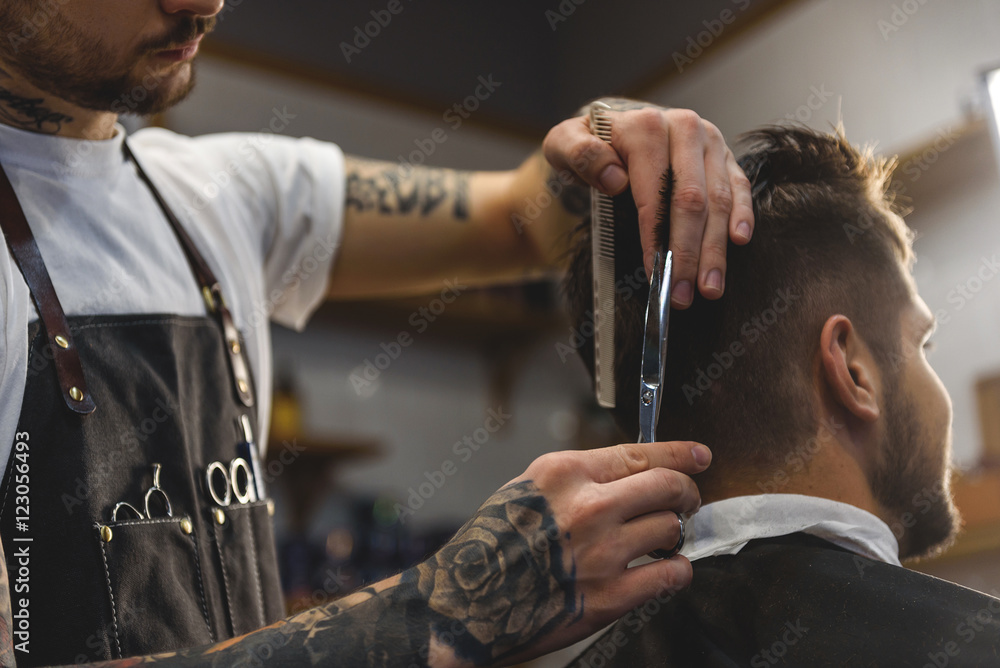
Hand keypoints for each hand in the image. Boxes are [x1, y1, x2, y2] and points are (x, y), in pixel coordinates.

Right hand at [411, 440, 709, 665]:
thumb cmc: (491, 546)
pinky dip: (676, 571)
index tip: (699, 456)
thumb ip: (578, 479)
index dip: (679, 453)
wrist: (467, 604)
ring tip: (661, 542)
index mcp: (564, 472)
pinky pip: (670, 575)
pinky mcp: (609, 596)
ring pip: (671, 528)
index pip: (639, 452)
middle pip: (668, 485)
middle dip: (686, 492)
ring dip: (674, 535)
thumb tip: (631, 475)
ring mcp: (601, 552)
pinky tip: (665, 570)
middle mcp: (587, 506)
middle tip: (686, 502)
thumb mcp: (528, 489)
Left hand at [542, 101, 753, 308]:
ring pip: (719, 200)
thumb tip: (613, 178)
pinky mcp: (724, 154)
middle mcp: (684, 128)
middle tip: (681, 294)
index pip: (656, 192)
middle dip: (688, 253)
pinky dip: (742, 216)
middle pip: (693, 200)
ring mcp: (708, 141)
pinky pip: (739, 186)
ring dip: (715, 249)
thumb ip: (578, 154)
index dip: (656, 236)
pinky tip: (738, 242)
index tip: (654, 273)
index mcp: (645, 126)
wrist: (612, 128)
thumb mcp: (564, 145)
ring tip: (708, 288)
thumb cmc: (588, 145)